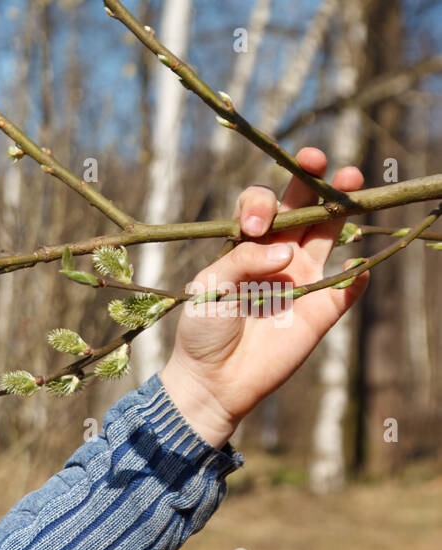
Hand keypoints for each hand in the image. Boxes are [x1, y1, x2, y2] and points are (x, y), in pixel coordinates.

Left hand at [160, 146, 369, 448]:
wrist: (211, 379)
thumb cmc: (202, 330)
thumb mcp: (207, 290)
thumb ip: (242, 264)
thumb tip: (289, 255)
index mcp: (245, 246)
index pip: (262, 207)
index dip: (263, 204)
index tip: (254, 227)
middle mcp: (277, 256)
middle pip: (302, 208)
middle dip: (311, 181)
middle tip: (318, 160)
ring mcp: (303, 280)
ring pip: (329, 234)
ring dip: (342, 208)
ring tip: (351, 183)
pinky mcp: (322, 310)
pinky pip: (348, 287)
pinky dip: (357, 274)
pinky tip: (356, 263)